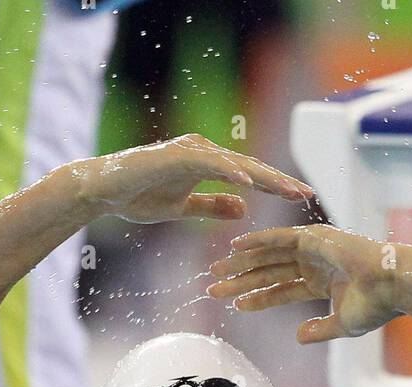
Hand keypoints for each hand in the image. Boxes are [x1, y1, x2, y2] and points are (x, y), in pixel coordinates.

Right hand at [86, 133, 312, 224]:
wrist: (102, 190)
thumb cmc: (137, 195)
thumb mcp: (183, 208)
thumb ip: (212, 206)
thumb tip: (244, 210)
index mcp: (207, 163)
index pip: (250, 176)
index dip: (276, 187)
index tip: (301, 198)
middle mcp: (204, 151)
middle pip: (251, 167)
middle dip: (280, 182)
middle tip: (308, 194)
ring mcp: (191, 151)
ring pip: (236, 164)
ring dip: (264, 178)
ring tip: (288, 191)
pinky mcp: (176, 155)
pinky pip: (209, 164)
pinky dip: (229, 172)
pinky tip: (248, 183)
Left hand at [207, 224, 404, 341]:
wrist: (392, 285)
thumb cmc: (375, 306)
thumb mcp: (342, 324)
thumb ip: (320, 330)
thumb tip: (298, 337)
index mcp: (320, 281)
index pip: (281, 290)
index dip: (258, 298)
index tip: (235, 305)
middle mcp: (313, 262)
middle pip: (268, 272)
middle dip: (241, 280)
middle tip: (214, 288)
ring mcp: (313, 248)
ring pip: (268, 256)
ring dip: (242, 262)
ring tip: (216, 270)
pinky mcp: (313, 237)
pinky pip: (278, 239)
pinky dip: (256, 241)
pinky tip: (235, 246)